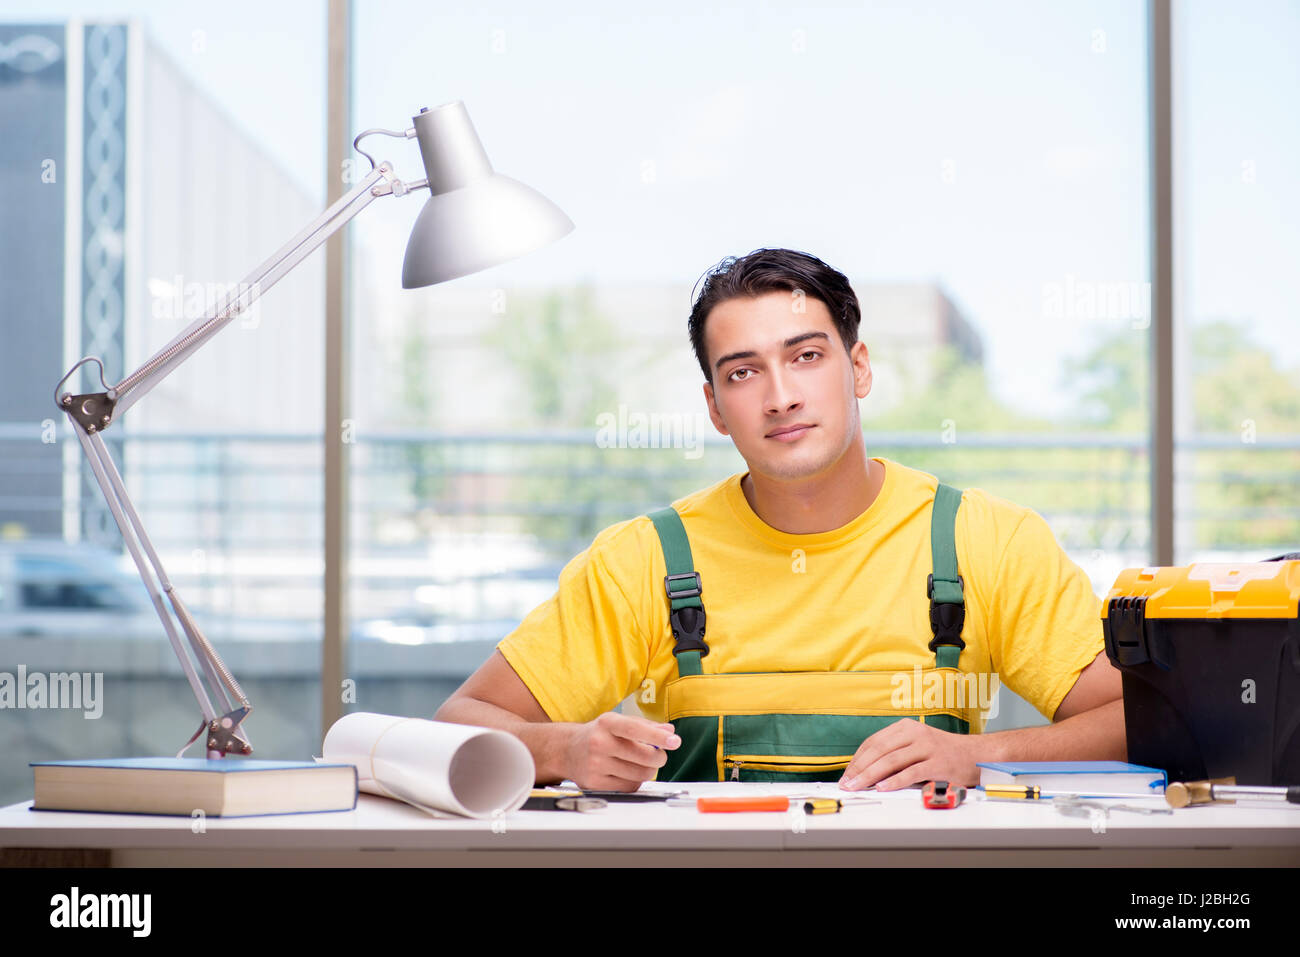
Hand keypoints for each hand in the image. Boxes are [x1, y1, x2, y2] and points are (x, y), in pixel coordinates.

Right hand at [563, 712, 680, 790]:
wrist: (567, 750)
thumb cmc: (599, 734)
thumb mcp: (618, 722)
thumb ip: (646, 726)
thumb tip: (670, 733)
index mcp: (607, 723)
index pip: (635, 729)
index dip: (657, 737)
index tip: (675, 741)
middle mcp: (599, 743)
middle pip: (644, 757)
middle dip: (659, 758)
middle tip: (659, 756)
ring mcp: (596, 765)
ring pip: (640, 775)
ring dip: (648, 771)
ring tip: (642, 763)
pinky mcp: (595, 783)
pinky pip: (629, 787)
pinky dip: (636, 781)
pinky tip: (628, 772)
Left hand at [838, 719, 977, 791]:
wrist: (976, 755)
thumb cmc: (943, 753)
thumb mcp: (916, 744)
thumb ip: (894, 753)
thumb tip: (866, 771)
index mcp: (906, 727)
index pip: (874, 742)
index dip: (858, 758)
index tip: (847, 773)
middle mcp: (915, 733)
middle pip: (879, 750)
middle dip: (860, 768)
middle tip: (847, 782)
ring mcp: (926, 747)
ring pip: (891, 761)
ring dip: (871, 776)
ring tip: (858, 786)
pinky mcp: (937, 762)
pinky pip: (910, 772)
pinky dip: (894, 781)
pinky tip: (882, 787)